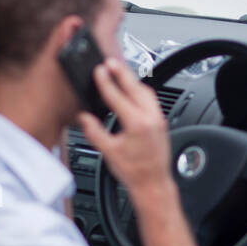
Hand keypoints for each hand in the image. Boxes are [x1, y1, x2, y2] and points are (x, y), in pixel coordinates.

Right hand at [77, 58, 172, 196]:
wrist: (153, 184)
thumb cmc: (134, 172)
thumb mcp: (108, 152)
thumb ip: (95, 132)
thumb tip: (84, 118)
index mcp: (137, 124)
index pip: (118, 96)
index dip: (106, 81)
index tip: (99, 70)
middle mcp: (151, 118)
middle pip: (136, 87)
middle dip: (122, 73)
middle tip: (111, 62)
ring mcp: (159, 120)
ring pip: (147, 92)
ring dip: (133, 81)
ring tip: (121, 72)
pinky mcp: (162, 123)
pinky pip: (152, 101)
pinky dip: (141, 92)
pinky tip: (134, 91)